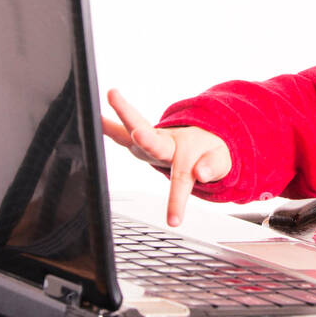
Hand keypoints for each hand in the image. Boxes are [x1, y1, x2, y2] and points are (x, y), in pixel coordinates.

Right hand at [101, 88, 231, 226]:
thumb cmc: (209, 152)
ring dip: (125, 112)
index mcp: (186, 153)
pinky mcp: (140, 137)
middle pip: (155, 140)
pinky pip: (122, 131)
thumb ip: (213, 166)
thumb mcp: (221, 161)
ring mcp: (152, 138)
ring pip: (136, 126)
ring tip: (113, 95)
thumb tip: (202, 173)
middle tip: (137, 133)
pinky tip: (94, 118)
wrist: (203, 139)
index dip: (176, 200)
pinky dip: (108, 124)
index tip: (173, 221)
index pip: (181, 178)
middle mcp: (167, 142)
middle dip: (146, 138)